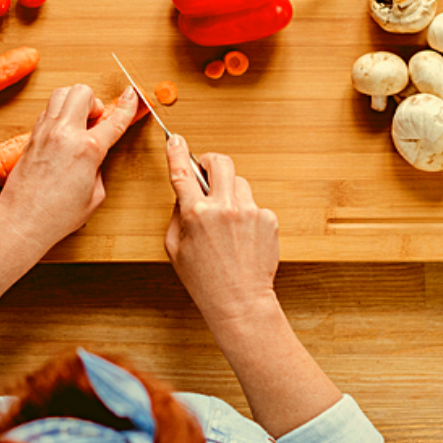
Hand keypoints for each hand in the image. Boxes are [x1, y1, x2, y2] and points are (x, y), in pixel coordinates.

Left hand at [0, 83, 138, 255]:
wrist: (22, 220)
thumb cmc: (57, 215)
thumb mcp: (95, 195)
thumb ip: (99, 167)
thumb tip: (95, 156)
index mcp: (87, 149)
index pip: (114, 120)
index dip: (128, 105)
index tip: (133, 95)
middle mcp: (65, 133)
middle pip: (82, 92)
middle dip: (94, 101)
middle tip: (95, 120)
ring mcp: (45, 131)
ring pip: (61, 93)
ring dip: (74, 102)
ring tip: (78, 122)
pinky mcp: (32, 136)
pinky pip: (47, 110)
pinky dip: (58, 114)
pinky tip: (62, 134)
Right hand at [165, 137, 280, 329]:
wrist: (241, 302)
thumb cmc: (205, 280)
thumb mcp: (175, 248)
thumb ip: (178, 215)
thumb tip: (185, 193)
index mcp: (196, 214)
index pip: (182, 172)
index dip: (177, 152)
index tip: (176, 140)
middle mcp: (224, 208)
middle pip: (220, 162)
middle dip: (211, 162)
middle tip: (207, 171)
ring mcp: (249, 211)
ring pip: (239, 183)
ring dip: (230, 193)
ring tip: (227, 221)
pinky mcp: (267, 219)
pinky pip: (254, 204)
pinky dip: (247, 214)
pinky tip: (243, 237)